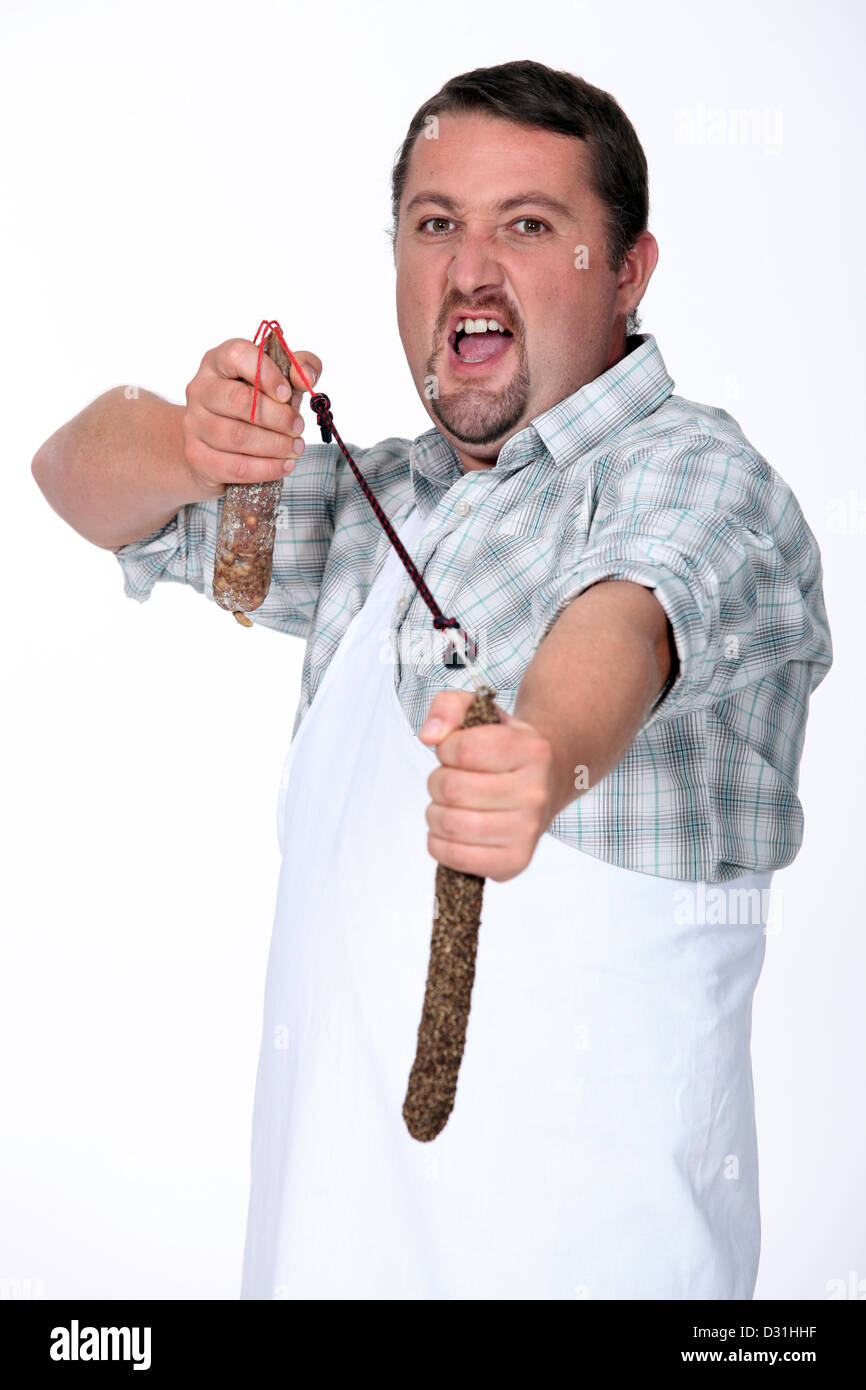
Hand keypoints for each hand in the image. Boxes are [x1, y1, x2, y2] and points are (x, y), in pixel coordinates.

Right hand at [182, 337, 322, 495]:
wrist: (218, 446)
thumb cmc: (253, 407)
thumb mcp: (278, 382)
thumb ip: (299, 368)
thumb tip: (306, 376)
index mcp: (218, 362)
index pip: (237, 355)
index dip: (266, 373)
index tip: (287, 393)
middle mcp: (200, 389)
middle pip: (238, 400)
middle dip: (277, 417)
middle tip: (298, 427)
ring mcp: (194, 424)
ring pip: (238, 437)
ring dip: (275, 445)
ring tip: (295, 448)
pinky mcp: (198, 457)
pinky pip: (235, 466)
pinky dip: (266, 468)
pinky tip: (283, 466)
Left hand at [419, 689, 555, 882]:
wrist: (544, 783)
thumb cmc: (504, 748)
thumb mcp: (481, 713)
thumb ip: (448, 706)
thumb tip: (430, 736)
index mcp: (533, 751)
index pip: (463, 748)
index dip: (446, 748)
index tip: (456, 751)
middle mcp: (536, 792)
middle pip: (451, 789)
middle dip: (437, 782)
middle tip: (450, 781)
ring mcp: (528, 831)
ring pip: (450, 824)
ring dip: (435, 813)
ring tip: (451, 805)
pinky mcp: (514, 862)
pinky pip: (455, 857)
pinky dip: (440, 843)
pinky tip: (453, 831)